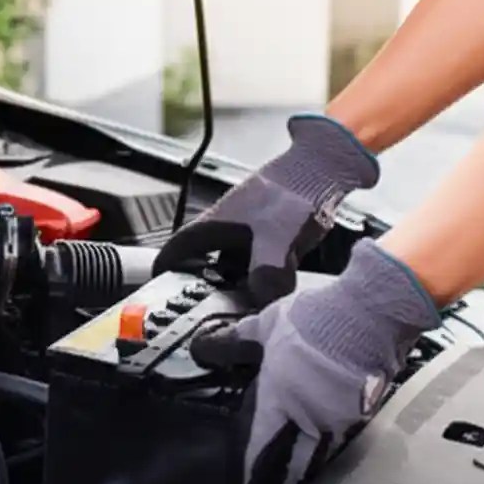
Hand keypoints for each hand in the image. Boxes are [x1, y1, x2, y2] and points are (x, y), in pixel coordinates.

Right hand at [153, 115, 378, 305]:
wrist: (323, 170)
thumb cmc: (293, 192)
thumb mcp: (277, 238)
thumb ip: (268, 273)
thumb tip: (263, 304)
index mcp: (214, 224)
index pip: (176, 250)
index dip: (165, 272)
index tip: (160, 294)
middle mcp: (224, 229)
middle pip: (200, 263)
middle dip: (201, 288)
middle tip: (204, 314)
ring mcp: (245, 233)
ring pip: (228, 266)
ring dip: (230, 286)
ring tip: (237, 311)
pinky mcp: (266, 238)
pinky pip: (251, 265)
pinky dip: (254, 280)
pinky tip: (267, 294)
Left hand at [190, 239, 439, 483]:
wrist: (369, 311)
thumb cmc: (317, 316)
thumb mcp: (268, 323)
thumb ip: (239, 338)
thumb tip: (207, 345)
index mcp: (280, 398)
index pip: (262, 441)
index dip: (252, 464)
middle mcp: (310, 414)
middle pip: (298, 458)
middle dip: (289, 477)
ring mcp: (340, 415)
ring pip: (325, 448)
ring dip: (316, 463)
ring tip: (308, 476)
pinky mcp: (366, 407)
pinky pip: (349, 430)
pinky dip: (341, 436)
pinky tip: (339, 435)